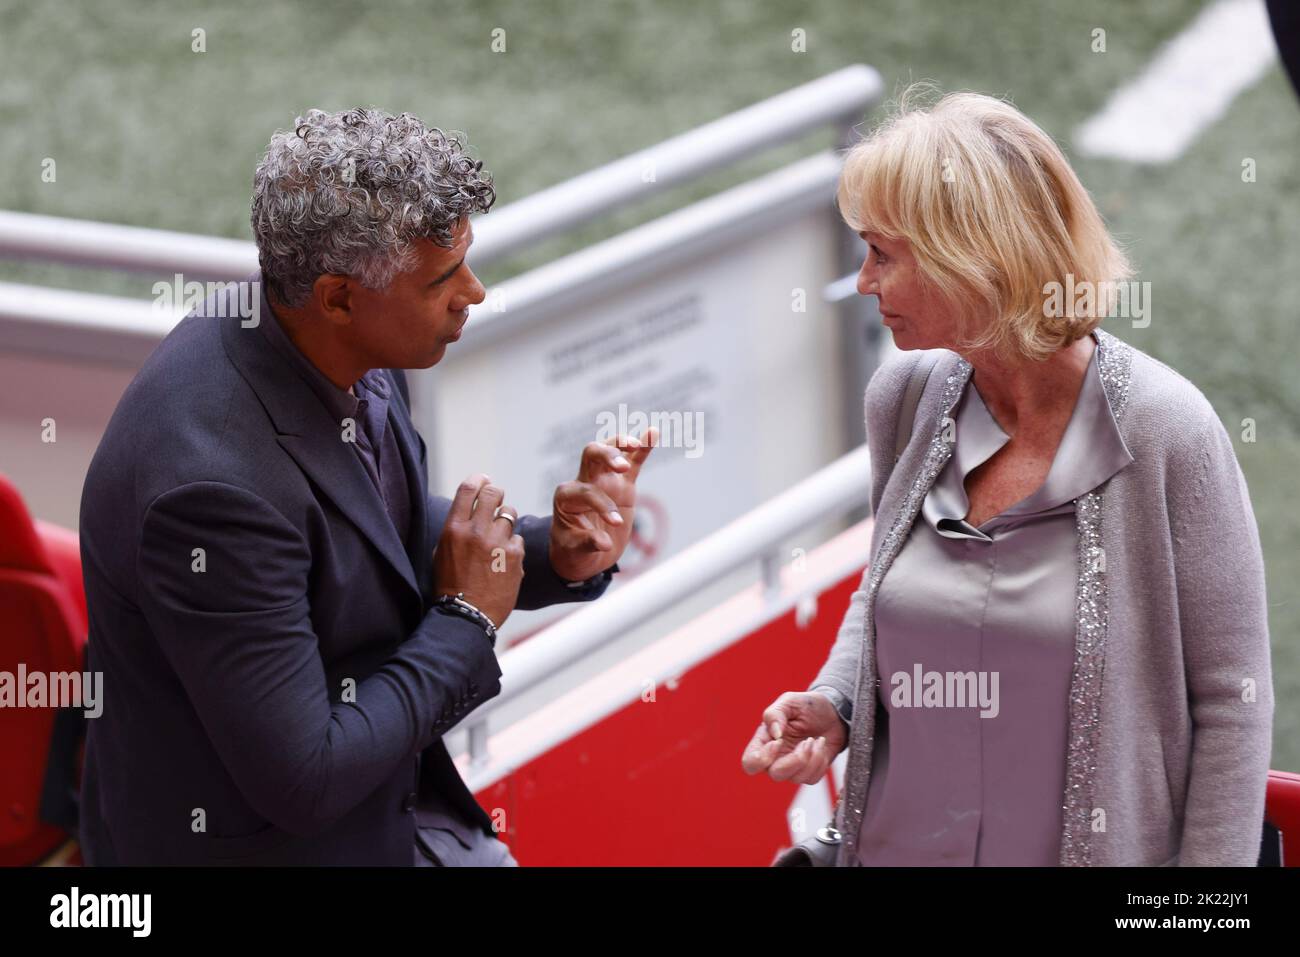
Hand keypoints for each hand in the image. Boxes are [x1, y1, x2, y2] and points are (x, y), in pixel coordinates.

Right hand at [431, 474, 524, 628]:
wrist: (466, 615)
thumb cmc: (450, 586)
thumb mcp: (443, 552)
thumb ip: (457, 528)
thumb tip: (469, 509)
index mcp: (454, 529)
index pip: (468, 489)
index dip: (478, 480)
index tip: (483, 479)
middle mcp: (476, 531)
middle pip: (494, 493)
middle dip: (496, 493)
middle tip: (496, 499)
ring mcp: (498, 542)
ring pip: (509, 513)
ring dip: (505, 519)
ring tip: (499, 535)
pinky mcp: (515, 555)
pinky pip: (518, 538)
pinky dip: (512, 546)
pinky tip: (504, 560)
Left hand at [548, 428, 656, 581]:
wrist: (583, 555)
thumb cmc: (573, 551)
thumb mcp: (575, 551)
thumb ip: (588, 543)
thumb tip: (604, 543)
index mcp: (567, 496)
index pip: (586, 490)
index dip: (602, 504)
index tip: (615, 523)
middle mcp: (583, 481)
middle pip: (591, 454)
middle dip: (606, 455)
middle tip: (622, 467)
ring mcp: (603, 480)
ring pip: (609, 450)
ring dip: (621, 444)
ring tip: (636, 444)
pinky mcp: (621, 485)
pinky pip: (632, 462)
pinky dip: (642, 447)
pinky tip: (653, 433)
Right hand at [741, 691, 846, 783]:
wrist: (831, 712)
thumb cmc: (806, 705)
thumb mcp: (789, 701)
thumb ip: (775, 714)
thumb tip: (775, 735)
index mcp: (764, 741)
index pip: (750, 762)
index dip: (762, 758)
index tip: (779, 741)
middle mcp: (775, 758)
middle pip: (775, 774)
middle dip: (795, 760)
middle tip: (808, 741)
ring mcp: (792, 768)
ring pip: (797, 778)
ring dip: (812, 757)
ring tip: (815, 739)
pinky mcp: (808, 772)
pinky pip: (812, 778)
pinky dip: (820, 760)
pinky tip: (821, 745)